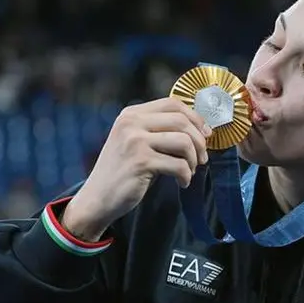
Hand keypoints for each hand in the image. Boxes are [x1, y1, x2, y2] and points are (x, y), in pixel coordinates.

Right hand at [61, 98, 210, 239]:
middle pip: (181, 121)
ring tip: (190, 171)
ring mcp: (135, 141)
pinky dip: (186, 176)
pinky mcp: (140, 162)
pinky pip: (178, 165)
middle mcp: (131, 123)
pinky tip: (182, 182)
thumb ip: (159, 130)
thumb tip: (201, 127)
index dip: (195, 117)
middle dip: (199, 141)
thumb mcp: (136, 141)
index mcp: (131, 114)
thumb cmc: (123, 171)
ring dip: (193, 159)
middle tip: (202, 158)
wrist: (97, 198)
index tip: (206, 134)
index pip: (173, 103)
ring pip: (183, 142)